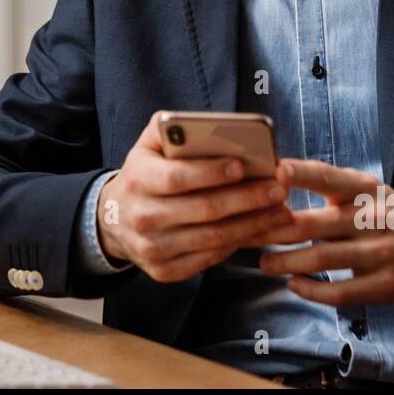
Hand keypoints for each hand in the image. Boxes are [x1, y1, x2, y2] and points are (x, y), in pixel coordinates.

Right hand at [95, 112, 294, 283]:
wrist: (114, 218)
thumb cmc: (143, 175)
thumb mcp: (147, 146)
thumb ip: (171, 127)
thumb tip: (206, 124)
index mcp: (138, 179)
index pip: (178, 177)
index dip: (212, 172)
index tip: (243, 165)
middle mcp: (142, 216)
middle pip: (204, 210)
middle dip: (247, 199)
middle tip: (278, 189)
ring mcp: (152, 248)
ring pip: (213, 238)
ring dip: (252, 224)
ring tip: (279, 210)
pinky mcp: (164, 270)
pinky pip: (209, 258)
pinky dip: (237, 244)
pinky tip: (258, 230)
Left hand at [249, 160, 393, 306]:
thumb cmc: (390, 214)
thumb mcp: (368, 189)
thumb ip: (329, 185)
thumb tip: (273, 178)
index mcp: (365, 189)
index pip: (329, 176)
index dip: (301, 173)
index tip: (275, 171)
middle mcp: (373, 217)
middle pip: (315, 224)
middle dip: (274, 230)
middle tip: (245, 233)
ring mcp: (382, 252)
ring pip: (323, 259)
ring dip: (286, 262)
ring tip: (264, 262)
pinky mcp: (388, 285)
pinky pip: (342, 292)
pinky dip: (312, 290)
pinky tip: (293, 284)